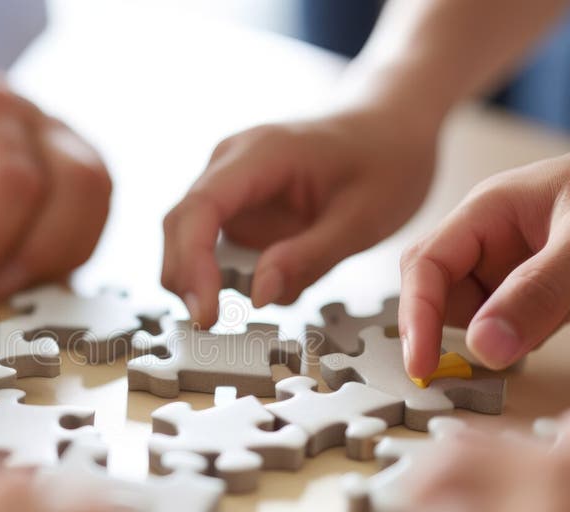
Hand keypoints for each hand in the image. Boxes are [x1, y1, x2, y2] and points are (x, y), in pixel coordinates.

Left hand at [0, 63, 111, 307]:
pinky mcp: (89, 176)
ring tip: (3, 285)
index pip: (10, 182)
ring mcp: (76, 146)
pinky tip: (24, 273)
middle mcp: (45, 125)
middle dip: (32, 257)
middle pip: (76, 187)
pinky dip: (66, 257)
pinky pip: (96, 220)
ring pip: (96, 203)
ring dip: (56, 260)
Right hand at [162, 99, 439, 326]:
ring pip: (187, 240)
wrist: (389, 128)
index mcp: (262, 153)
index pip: (202, 208)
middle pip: (180, 225)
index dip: (193, 263)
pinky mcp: (235, 208)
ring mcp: (228, 186)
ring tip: (249, 304)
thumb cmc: (384, 160)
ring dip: (204, 280)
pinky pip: (213, 247)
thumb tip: (258, 296)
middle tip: (213, 324)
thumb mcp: (363, 218)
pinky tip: (262, 284)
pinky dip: (224, 276)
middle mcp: (230, 164)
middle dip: (187, 279)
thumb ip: (309, 257)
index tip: (207, 312)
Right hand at [399, 123, 569, 378]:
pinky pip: (514, 329)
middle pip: (443, 297)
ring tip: (517, 346)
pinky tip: (530, 346)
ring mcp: (521, 271)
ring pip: (478, 319)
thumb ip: (537, 291)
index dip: (417, 315)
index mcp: (487, 213)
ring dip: (488, 342)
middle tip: (455, 371)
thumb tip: (484, 348)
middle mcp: (495, 243)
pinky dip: (515, 347)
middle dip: (447, 331)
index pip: (427, 265)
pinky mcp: (550, 296)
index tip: (421, 363)